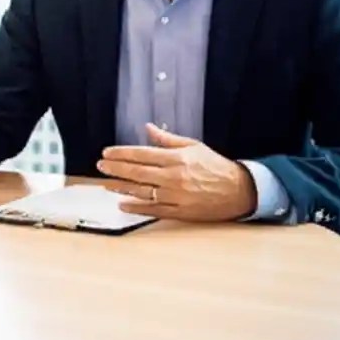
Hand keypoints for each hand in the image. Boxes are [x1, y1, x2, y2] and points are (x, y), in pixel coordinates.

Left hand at [97, 123, 256, 221]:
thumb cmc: (215, 166)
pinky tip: (123, 204)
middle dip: (115, 169)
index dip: (121, 153)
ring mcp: (175, 196)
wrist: (238, 190)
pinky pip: (153, 210)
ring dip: (121, 187)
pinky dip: (136, 207)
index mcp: (176, 158)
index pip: (141, 154)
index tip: (106, 153)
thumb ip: (168, 139)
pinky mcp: (179, 211)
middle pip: (137, 172)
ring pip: (141, 191)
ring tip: (106, 183)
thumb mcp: (193, 146)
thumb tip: (148, 128)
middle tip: (100, 166)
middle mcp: (173, 177)